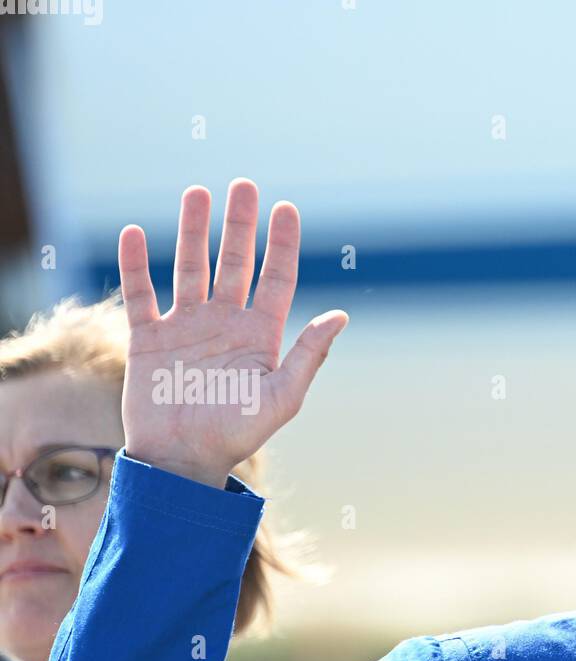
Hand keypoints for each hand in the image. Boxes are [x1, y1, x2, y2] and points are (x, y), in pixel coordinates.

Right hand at [118, 178, 346, 487]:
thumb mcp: (283, 396)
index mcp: (260, 336)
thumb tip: (340, 314)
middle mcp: (225, 325)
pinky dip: (135, 265)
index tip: (287, 209)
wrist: (184, 461)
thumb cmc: (239, 434)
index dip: (282, 245)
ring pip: (189, 268)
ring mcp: (186, 329)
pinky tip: (136, 233)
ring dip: (193, 232)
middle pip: (233, 263)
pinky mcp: (148, 339)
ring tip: (198, 193)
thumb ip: (309, 354)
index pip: (275, 279)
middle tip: (244, 185)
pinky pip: (140, 295)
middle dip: (239, 225)